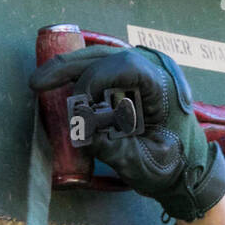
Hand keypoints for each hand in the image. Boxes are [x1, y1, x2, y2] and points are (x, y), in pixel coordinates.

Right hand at [29, 45, 224, 221]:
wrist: (187, 169)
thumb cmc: (170, 167)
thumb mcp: (141, 164)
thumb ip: (112, 148)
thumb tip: (81, 127)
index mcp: (164, 86)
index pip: (123, 66)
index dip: (94, 80)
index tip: (78, 107)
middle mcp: (154, 70)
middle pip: (105, 55)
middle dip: (68, 67)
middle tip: (37, 84)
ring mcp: (143, 72)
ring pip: (100, 58)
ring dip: (69, 69)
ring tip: (40, 83)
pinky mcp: (132, 80)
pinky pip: (102, 69)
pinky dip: (79, 76)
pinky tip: (59, 86)